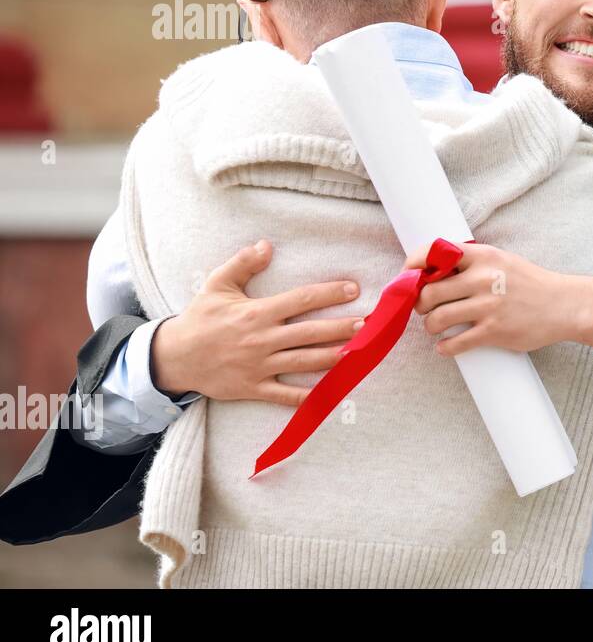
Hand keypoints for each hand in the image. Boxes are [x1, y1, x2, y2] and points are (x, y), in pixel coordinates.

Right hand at [151, 239, 365, 405]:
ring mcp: (259, 366)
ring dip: (334, 357)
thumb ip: (243, 263)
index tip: (353, 289)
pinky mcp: (254, 388)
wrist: (173, 358)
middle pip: (310, 333)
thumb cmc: (200, 318)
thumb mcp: (217, 284)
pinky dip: (308, 397)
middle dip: (342, 328)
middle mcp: (262, 340)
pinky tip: (332, 393)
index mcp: (257, 312)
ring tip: (359, 352)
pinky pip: (285, 395)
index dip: (329, 294)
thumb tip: (267, 245)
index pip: (300, 300)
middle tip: (369, 323)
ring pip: (304, 362)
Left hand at [406, 243, 592, 356]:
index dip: (414, 265)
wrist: (562, 305)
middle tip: (425, 308)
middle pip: (429, 292)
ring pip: (437, 319)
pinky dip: (444, 347)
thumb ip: (471, 263)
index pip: (435, 252)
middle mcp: (484, 279)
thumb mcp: (501, 260)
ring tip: (436, 326)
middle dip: (421, 304)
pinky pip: (455, 343)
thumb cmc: (529, 283)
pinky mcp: (494, 332)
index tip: (407, 275)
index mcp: (484, 256)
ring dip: (430, 326)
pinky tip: (445, 346)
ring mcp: (488, 306)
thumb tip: (431, 271)